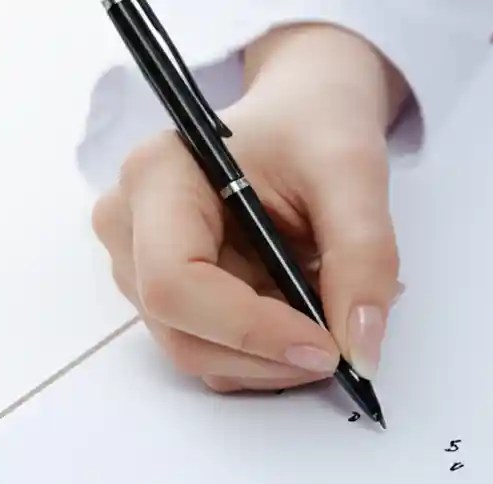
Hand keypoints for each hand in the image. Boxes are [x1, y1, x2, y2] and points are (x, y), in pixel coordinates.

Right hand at [91, 24, 405, 391]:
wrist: (304, 115)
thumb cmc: (316, 127)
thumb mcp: (354, 174)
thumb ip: (363, 255)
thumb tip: (361, 350)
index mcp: (157, 176)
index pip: (177, 283)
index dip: (251, 331)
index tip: (329, 349)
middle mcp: (129, 225)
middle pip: (182, 332)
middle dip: (268, 357)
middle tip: (345, 348)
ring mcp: (138, 266)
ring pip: (198, 352)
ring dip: (272, 360)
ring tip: (332, 317)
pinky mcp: (165, 296)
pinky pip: (213, 352)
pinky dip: (267, 354)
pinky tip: (305, 315)